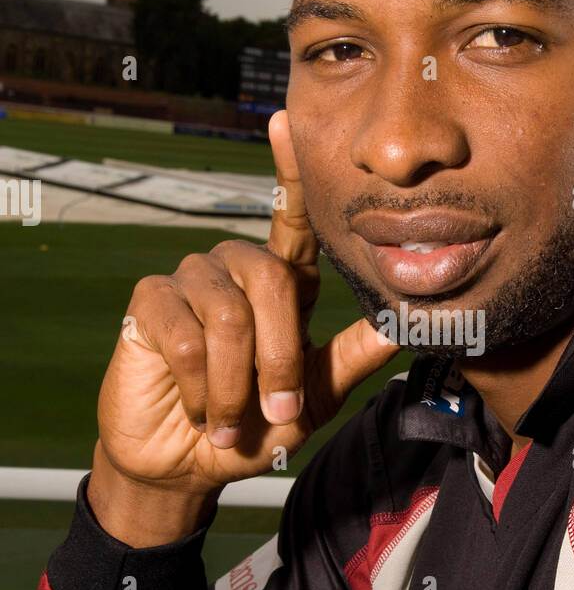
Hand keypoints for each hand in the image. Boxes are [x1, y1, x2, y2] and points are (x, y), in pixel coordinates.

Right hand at [90, 111, 397, 542]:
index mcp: (280, 283)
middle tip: (276, 410)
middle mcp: (236, 270)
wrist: (188, 467)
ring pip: (229, 312)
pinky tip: (199, 408)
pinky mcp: (149, 302)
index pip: (289, 218)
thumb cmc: (255, 428)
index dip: (289, 172)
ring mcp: (190, 281)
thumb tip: (408, 324)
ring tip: (232, 420)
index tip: (287, 122)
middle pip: (272, 279)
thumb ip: (353, 355)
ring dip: (237, 382)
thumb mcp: (317, 396)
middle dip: (280, 357)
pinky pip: (185, 332)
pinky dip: (201, 384)